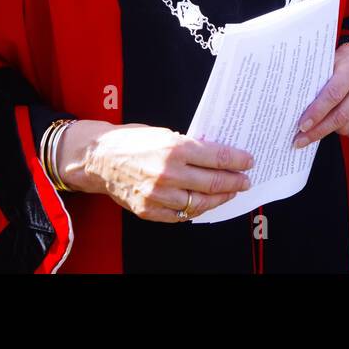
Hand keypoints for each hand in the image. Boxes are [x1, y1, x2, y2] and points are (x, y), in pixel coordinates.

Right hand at [64, 121, 252, 222]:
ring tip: (229, 192)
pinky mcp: (149, 210)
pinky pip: (182, 215)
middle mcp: (168, 173)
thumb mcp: (165, 133)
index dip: (238, 160)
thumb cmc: (132, 141)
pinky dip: (197, 209)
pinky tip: (205, 202)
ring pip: (201, 202)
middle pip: (213, 182)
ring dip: (220, 198)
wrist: (100, 158)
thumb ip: (191, 146)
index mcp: (174, 148)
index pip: (218, 157)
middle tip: (245, 180)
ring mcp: (158, 195)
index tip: (248, 161)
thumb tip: (218, 155)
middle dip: (234, 181)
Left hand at [293, 43, 348, 146]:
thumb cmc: (338, 63)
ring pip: (348, 126)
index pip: (333, 94)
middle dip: (318, 130)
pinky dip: (343, 132)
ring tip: (316, 128)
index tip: (301, 126)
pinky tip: (334, 125)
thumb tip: (293, 106)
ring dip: (329, 131)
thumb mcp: (326, 64)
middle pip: (341, 115)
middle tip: (300, 140)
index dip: (317, 112)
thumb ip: (315, 82)